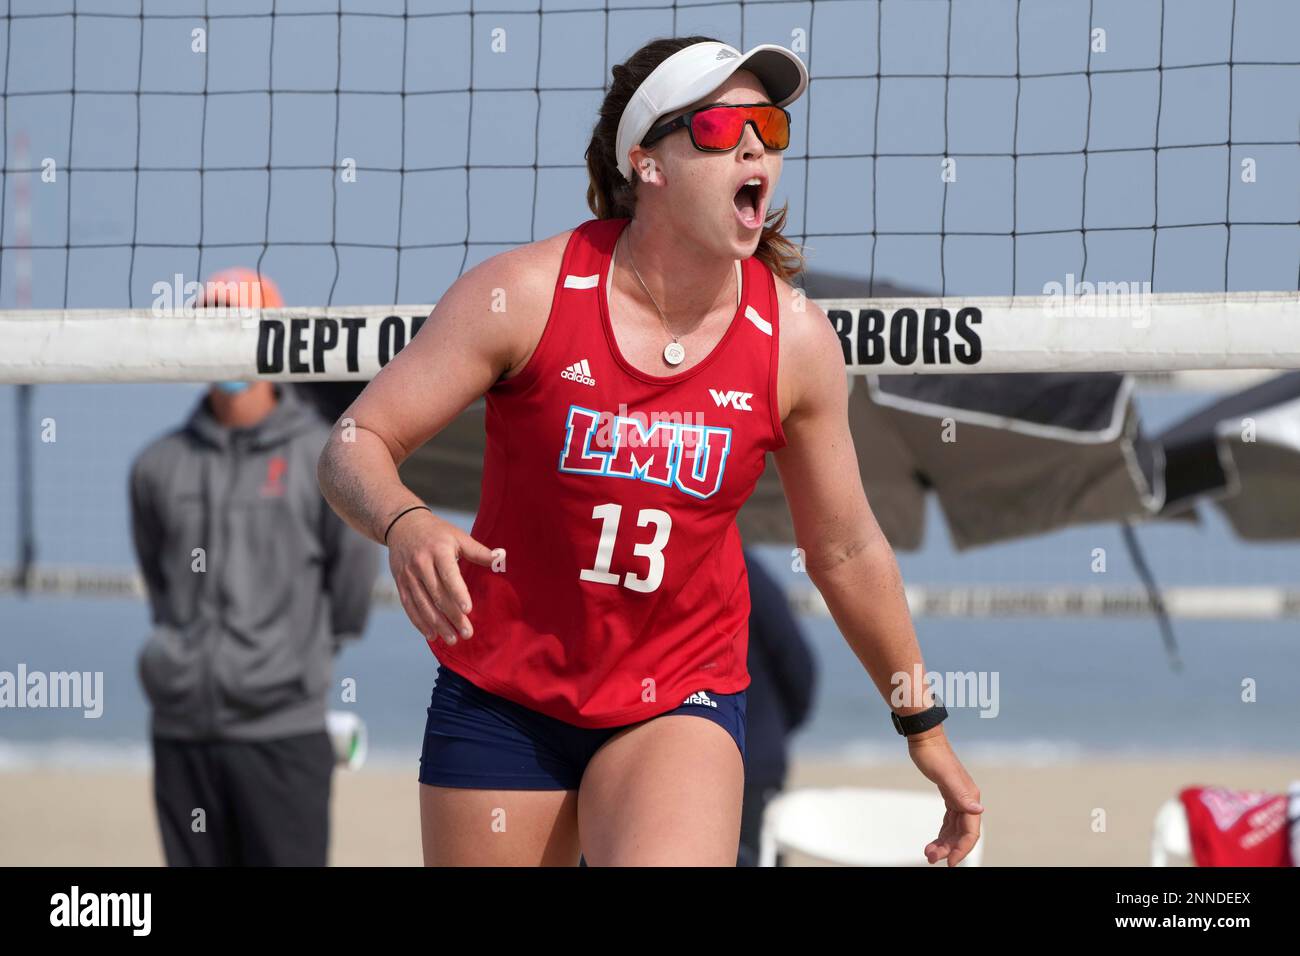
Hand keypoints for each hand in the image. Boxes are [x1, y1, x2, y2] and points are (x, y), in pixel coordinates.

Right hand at [386, 508, 495, 646]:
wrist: (402, 525)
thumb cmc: (437, 533)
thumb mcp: (458, 536)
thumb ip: (478, 551)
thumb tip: (501, 558)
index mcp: (438, 551)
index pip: (448, 574)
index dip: (457, 592)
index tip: (468, 609)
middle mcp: (421, 564)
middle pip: (437, 594)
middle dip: (452, 616)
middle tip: (467, 633)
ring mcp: (408, 575)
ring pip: (423, 604)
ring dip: (437, 624)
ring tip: (452, 640)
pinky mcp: (400, 583)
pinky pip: (409, 606)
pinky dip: (419, 622)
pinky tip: (432, 635)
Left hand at [906, 729, 983, 865]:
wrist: (924, 739)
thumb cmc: (933, 755)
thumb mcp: (944, 776)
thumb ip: (960, 794)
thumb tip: (978, 810)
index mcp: (969, 797)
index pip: (970, 831)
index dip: (962, 848)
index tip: (950, 862)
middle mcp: (967, 800)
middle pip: (963, 833)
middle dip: (949, 849)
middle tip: (931, 858)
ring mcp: (959, 798)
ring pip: (956, 829)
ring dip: (945, 843)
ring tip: (929, 853)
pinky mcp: (949, 796)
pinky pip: (950, 821)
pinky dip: (943, 833)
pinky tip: (935, 841)